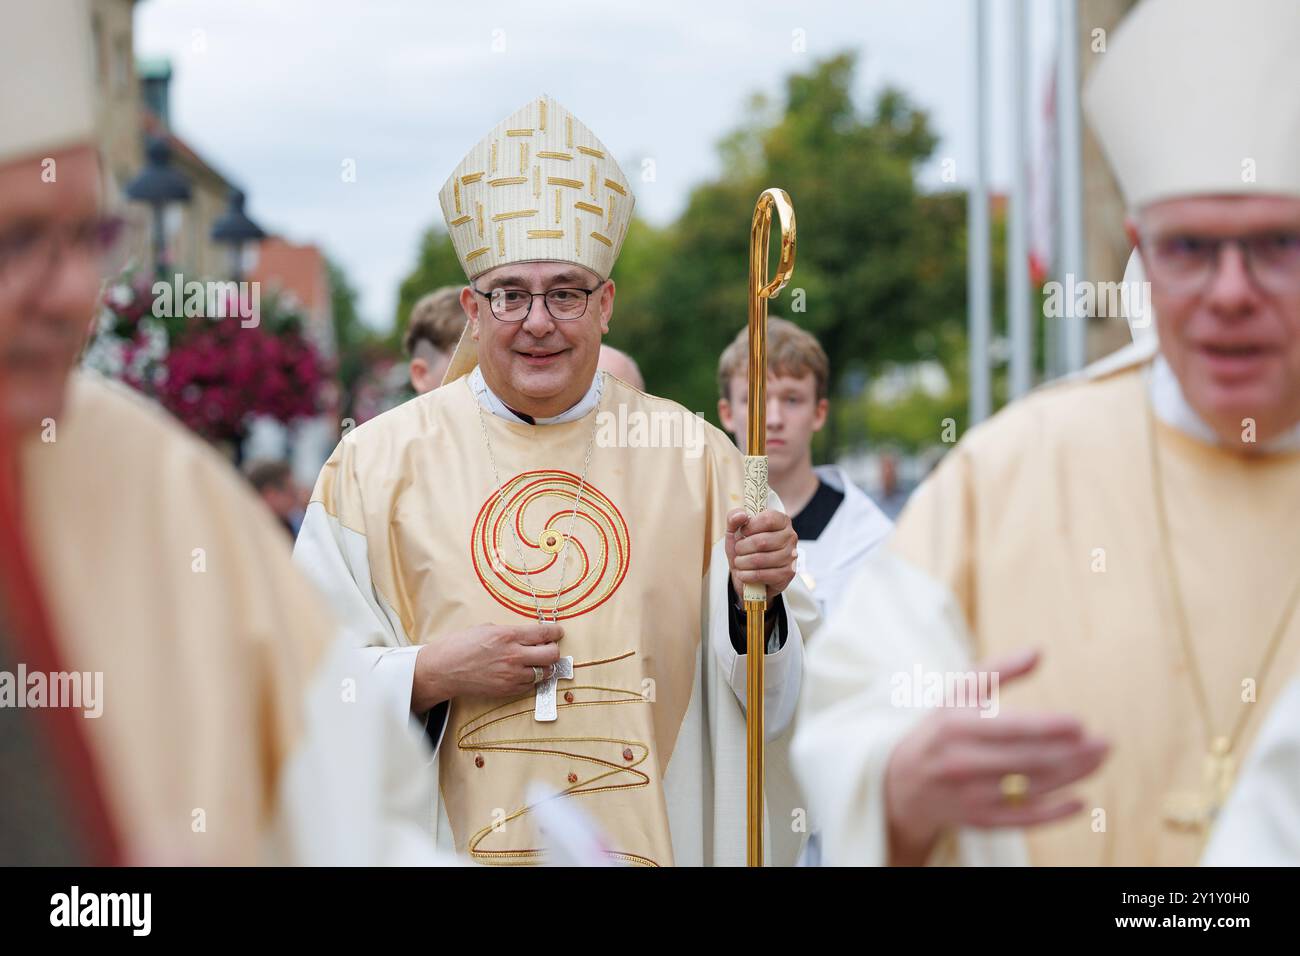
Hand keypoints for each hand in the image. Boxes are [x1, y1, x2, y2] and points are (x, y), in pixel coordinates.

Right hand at [411, 622, 562, 712]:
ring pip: (545, 672)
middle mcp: (514, 656)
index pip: (544, 632)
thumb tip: (528, 635)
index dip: (555, 631)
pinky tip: (522, 673)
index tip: (557, 632)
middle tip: (548, 647)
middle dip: (553, 649)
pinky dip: (531, 679)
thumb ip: (510, 632)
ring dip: (543, 666)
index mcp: (508, 635)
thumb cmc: (460, 645)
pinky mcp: (507, 690)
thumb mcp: (486, 628)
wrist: (442, 670)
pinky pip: (530, 686)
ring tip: (534, 662)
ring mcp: (512, 676)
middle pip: (552, 655)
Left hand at [725, 507, 796, 600]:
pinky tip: (743, 573)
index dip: (749, 527)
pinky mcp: (787, 574)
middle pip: (762, 542)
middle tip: (738, 550)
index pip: (768, 519)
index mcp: (782, 521)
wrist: (749, 574)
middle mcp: (790, 536)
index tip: (742, 532)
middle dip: (742, 548)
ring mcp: (791, 556)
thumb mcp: (735, 530)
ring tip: (739, 562)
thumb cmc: (745, 548)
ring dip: (742, 562)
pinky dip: (747, 575)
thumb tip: (741, 515)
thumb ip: (734, 518)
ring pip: (760, 559)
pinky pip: (763, 575)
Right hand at [883, 649, 1108, 864]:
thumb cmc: (941, 728)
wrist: (902, 782)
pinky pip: (1024, 820)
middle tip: (1106, 743)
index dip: (1047, 727)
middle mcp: (962, 763)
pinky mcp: (979, 821)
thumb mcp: (957, 692)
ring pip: (1032, 789)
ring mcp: (970, 796)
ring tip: (1100, 759)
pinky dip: (1055, 813)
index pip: (1009, 728)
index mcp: (956, 726)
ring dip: (1073, 776)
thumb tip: (1039, 651)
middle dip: (1072, 753)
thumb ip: (998, 669)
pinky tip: (1081, 800)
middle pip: (1028, 761)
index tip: (1081, 723)